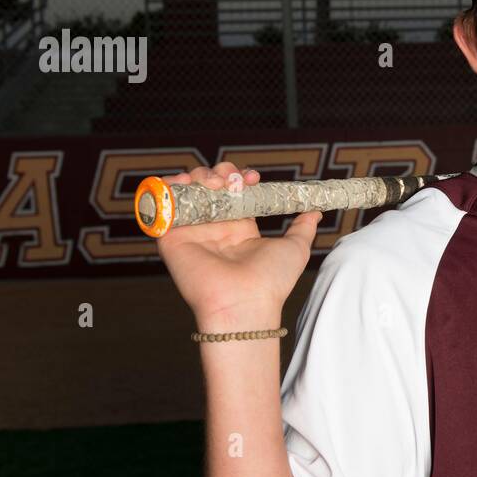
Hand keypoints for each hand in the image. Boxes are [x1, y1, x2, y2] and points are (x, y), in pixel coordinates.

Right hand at [154, 161, 322, 329]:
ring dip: (198, 176)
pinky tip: (185, 183)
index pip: (233, 192)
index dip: (241, 178)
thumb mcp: (295, 248)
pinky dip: (166, 188)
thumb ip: (303, 228)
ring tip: (213, 181)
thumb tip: (316, 212)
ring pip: (187, 191)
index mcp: (239, 229)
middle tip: (232, 180)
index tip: (254, 178)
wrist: (245, 303)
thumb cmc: (271, 282)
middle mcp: (213, 228)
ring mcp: (191, 231)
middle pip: (209, 187)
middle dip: (220, 173)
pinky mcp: (171, 237)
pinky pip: (161, 206)